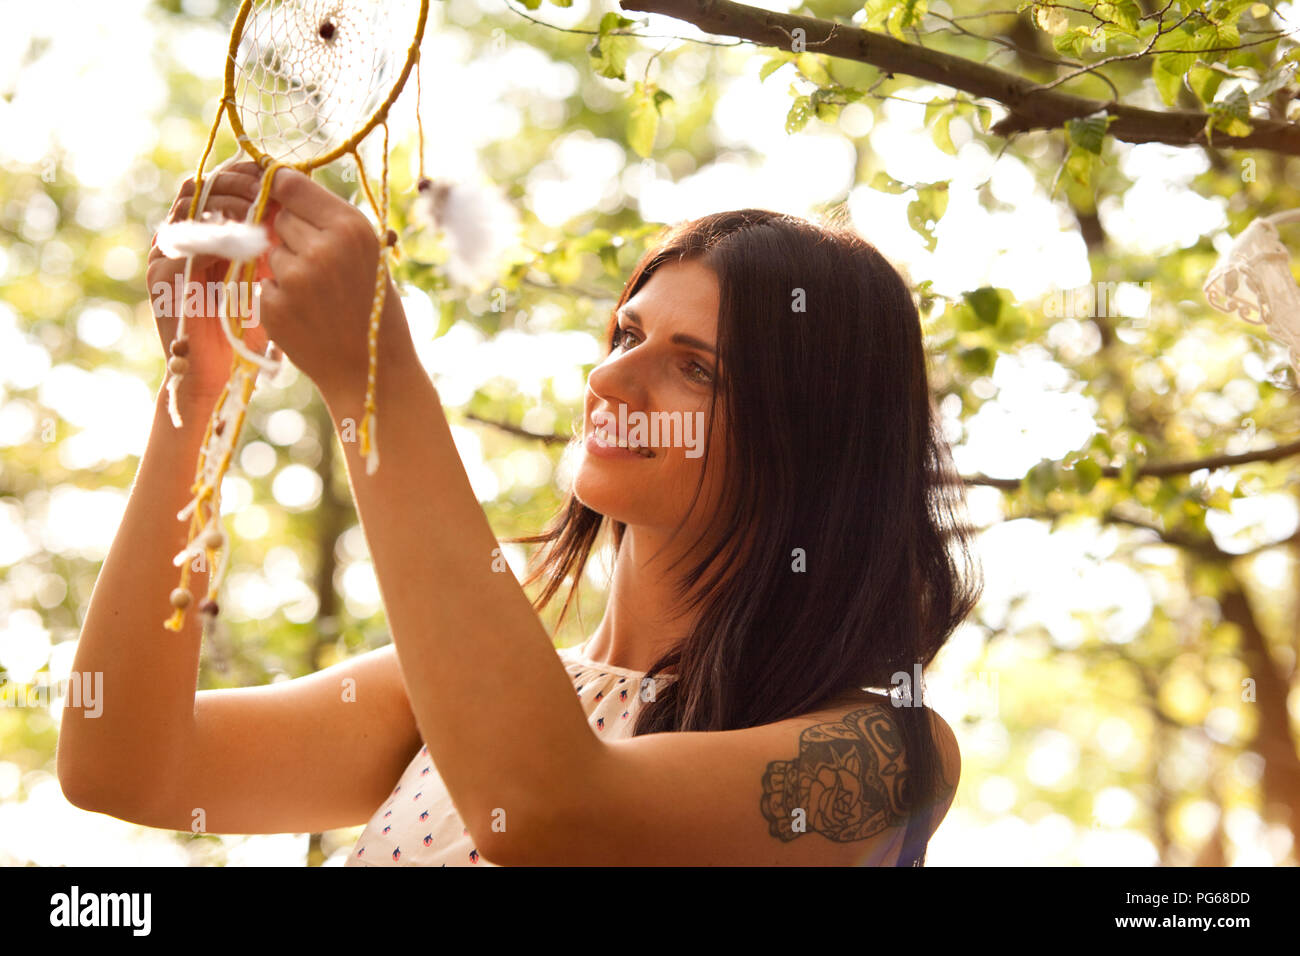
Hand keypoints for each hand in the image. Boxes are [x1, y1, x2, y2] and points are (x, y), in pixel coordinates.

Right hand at [146, 162, 273, 405]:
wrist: (218, 373)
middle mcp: (180, 236)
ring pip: (190, 209)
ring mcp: (167, 254)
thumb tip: (300, 208)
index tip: (275, 176)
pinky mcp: (162, 277)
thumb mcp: (264, 274)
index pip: (217, 183)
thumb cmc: (247, 325)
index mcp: (203, 232)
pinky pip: (184, 244)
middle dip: (235, 183)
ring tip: (258, 210)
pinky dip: (215, 238)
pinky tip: (244, 241)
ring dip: (226, 205)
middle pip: (201, 187)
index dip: (243, 174)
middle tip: (266, 189)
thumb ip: (271, 242)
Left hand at [256, 167, 417, 403]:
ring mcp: (295, 278)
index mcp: (351, 228)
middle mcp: (322, 248)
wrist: (372, 369)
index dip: (282, 190)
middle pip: (279, 218)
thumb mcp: (367, 253)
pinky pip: (264, 283)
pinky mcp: (274, 305)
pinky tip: (306, 314)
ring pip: (270, 251)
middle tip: (320, 265)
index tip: (283, 197)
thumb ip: (328, 220)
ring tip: (317, 294)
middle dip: (292, 235)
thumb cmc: (373, 306)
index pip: (291, 184)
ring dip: (285, 266)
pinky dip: (279, 295)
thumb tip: (279, 185)